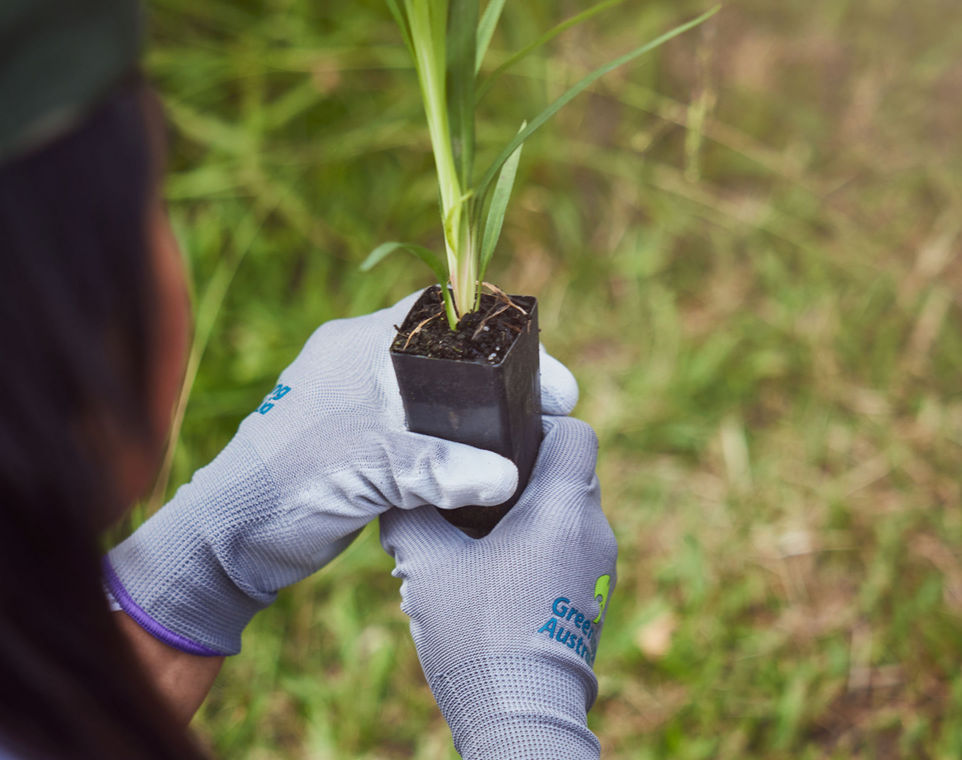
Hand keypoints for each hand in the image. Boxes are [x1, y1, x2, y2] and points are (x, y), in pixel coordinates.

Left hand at [104, 291, 579, 655]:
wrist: (228, 543)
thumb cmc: (285, 485)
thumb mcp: (367, 468)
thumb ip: (438, 467)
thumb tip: (506, 477)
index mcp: (360, 345)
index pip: (447, 321)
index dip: (503, 342)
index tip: (551, 379)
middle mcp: (364, 366)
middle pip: (453, 362)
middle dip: (503, 386)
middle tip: (554, 413)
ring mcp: (365, 408)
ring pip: (442, 404)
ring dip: (481, 423)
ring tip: (532, 444)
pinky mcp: (366, 449)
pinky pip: (426, 439)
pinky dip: (457, 451)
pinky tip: (489, 473)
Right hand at [380, 416, 616, 759]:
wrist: (519, 716)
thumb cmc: (476, 637)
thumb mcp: (426, 566)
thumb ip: (409, 514)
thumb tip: (398, 491)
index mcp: (561, 510)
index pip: (576, 433)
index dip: (542, 424)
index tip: (502, 438)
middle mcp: (593, 531)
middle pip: (569, 471)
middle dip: (526, 470)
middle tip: (477, 484)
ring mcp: (600, 568)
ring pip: (570, 511)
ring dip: (533, 510)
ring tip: (481, 531)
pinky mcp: (593, 597)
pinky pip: (572, 547)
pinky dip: (542, 544)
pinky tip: (498, 570)